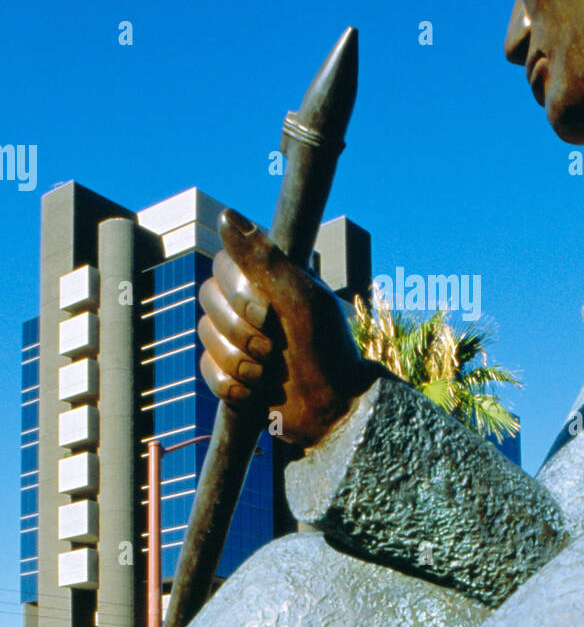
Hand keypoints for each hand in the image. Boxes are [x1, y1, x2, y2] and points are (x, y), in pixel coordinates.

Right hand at [198, 209, 375, 446]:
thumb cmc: (328, 349)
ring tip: (269, 373)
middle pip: (206, 300)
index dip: (235, 292)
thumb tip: (225, 215)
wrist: (336, 410)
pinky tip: (256, 393)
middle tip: (273, 348)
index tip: (266, 312)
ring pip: (204, 337)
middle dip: (237, 330)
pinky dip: (230, 385)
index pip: (221, 266)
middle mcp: (250, 304)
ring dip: (237, 360)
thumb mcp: (301, 298)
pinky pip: (207, 372)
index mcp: (269, 280)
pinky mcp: (233, 374)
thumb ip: (264, 258)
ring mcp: (240, 339)